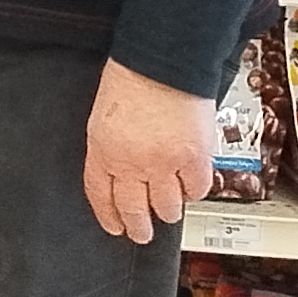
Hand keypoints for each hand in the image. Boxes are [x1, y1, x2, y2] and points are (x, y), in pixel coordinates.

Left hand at [83, 59, 210, 242]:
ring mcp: (163, 165)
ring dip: (169, 211)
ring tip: (170, 211)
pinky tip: (192, 187)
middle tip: (142, 234)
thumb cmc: (132, 78)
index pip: (100, 195)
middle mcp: (130, 164)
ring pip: (167, 207)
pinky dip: (195, 190)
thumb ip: (111, 146)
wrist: (163, 61)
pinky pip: (197, 189)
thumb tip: (120, 169)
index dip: (108, 216)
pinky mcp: (193, 160)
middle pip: (133, 210)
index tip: (115, 227)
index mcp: (102, 151)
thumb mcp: (104, 116)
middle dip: (138, 227)